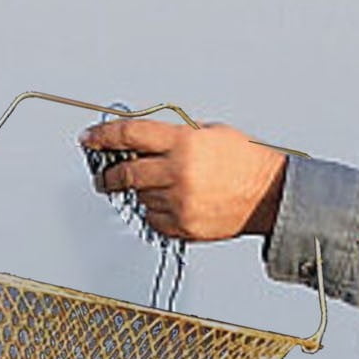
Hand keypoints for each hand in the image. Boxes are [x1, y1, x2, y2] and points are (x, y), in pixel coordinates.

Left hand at [79, 118, 286, 240]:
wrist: (269, 195)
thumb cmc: (244, 162)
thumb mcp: (208, 133)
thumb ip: (173, 137)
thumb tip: (141, 142)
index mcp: (183, 143)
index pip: (129, 134)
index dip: (103, 136)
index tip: (90, 140)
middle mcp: (178, 172)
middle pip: (126, 173)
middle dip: (110, 175)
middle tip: (105, 177)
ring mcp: (180, 202)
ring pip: (141, 197)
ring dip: (142, 192)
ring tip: (161, 188)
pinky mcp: (184, 226)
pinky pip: (154, 219)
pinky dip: (155, 212)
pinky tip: (170, 204)